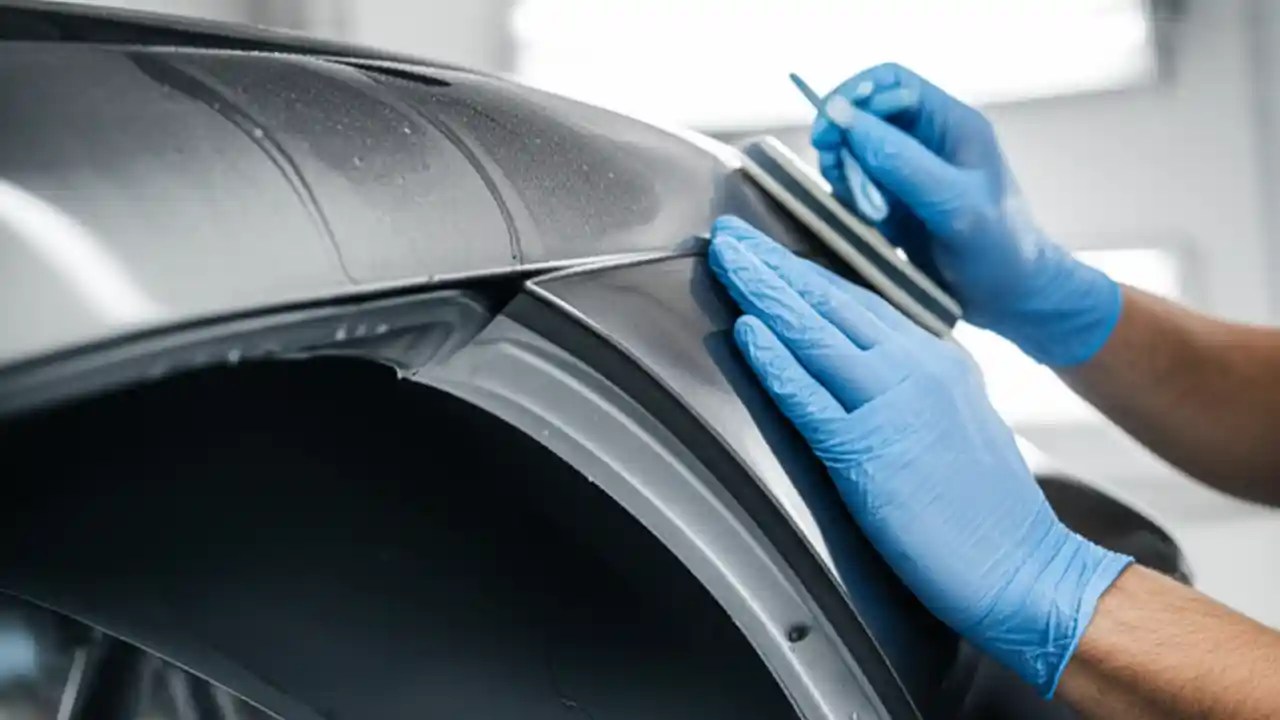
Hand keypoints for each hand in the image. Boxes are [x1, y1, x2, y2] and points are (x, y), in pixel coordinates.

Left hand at [708, 215, 1131, 695]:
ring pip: (816, 334)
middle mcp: (918, 368)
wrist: (1026, 567)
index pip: (860, 302)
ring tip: (725, 259)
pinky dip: (775, 361)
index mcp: (938, 360)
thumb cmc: (989, 512)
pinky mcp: (870, 451)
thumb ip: (913, 387)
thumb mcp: (958, 422)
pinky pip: (810, 397)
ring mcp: (894, 405)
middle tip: (729, 235)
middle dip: (773, 265)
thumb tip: (864, 367)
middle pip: (831, 302)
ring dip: (763, 292)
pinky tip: (746, 332)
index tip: (769, 251)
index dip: (807, 274)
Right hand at [811, 63, 1119, 366]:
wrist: (1015, 302)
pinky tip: (865, 221)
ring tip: (857, 203)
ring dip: (844, 170)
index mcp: (952, 124)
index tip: (829, 128)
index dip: (855, 96)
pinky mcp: (897, 204)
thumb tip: (846, 120)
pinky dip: (850, 198)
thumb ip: (901, 162)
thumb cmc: (1000, 251)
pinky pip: (858, 186)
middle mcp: (929, 141)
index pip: (891, 83)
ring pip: (856, 151)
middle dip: (842, 135)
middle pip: (866, 114)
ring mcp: (910, 173)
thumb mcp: (953, 204)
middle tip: (831, 165)